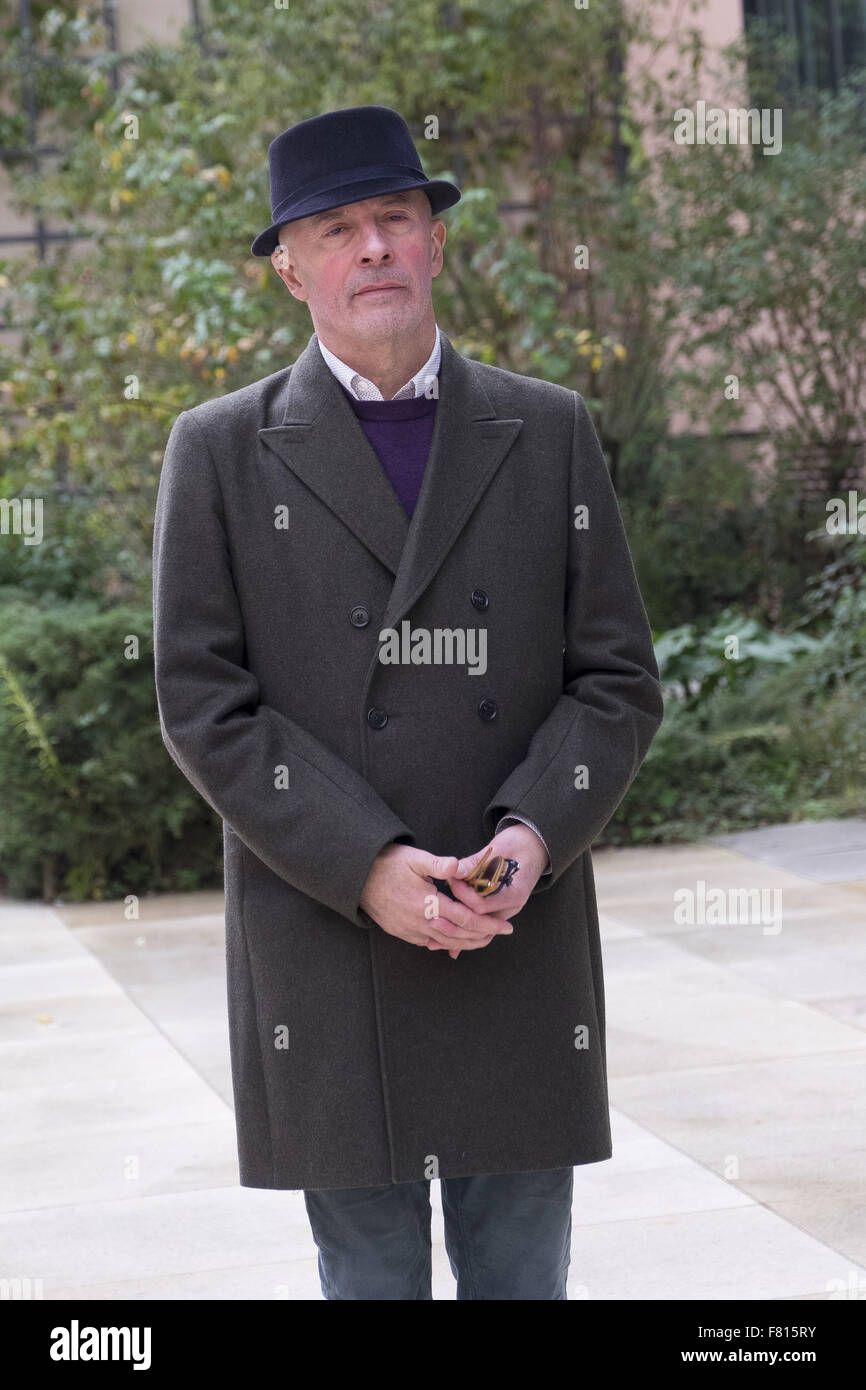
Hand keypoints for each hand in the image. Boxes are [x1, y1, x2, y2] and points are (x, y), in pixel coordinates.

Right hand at [359, 843, 514, 952]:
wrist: (358, 877)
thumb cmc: (388, 863)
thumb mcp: (414, 858)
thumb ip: (438, 865)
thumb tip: (459, 865)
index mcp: (427, 903)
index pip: (465, 919)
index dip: (488, 924)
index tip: (506, 926)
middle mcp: (420, 922)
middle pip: (458, 936)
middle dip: (482, 937)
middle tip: (501, 933)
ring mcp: (409, 930)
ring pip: (444, 943)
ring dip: (466, 943)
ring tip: (484, 938)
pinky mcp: (401, 932)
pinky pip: (428, 942)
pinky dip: (446, 943)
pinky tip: (455, 939)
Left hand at [435, 824, 547, 957]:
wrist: (534, 847)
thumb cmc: (517, 844)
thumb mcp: (498, 848)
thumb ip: (475, 863)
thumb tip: (453, 869)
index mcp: (514, 893)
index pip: (482, 905)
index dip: (462, 894)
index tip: (449, 881)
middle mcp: (511, 908)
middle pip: (479, 924)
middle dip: (454, 923)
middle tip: (432, 917)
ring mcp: (505, 912)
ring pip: (480, 933)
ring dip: (457, 935)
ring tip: (432, 939)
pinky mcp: (498, 911)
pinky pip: (480, 927)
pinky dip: (464, 933)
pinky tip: (447, 947)